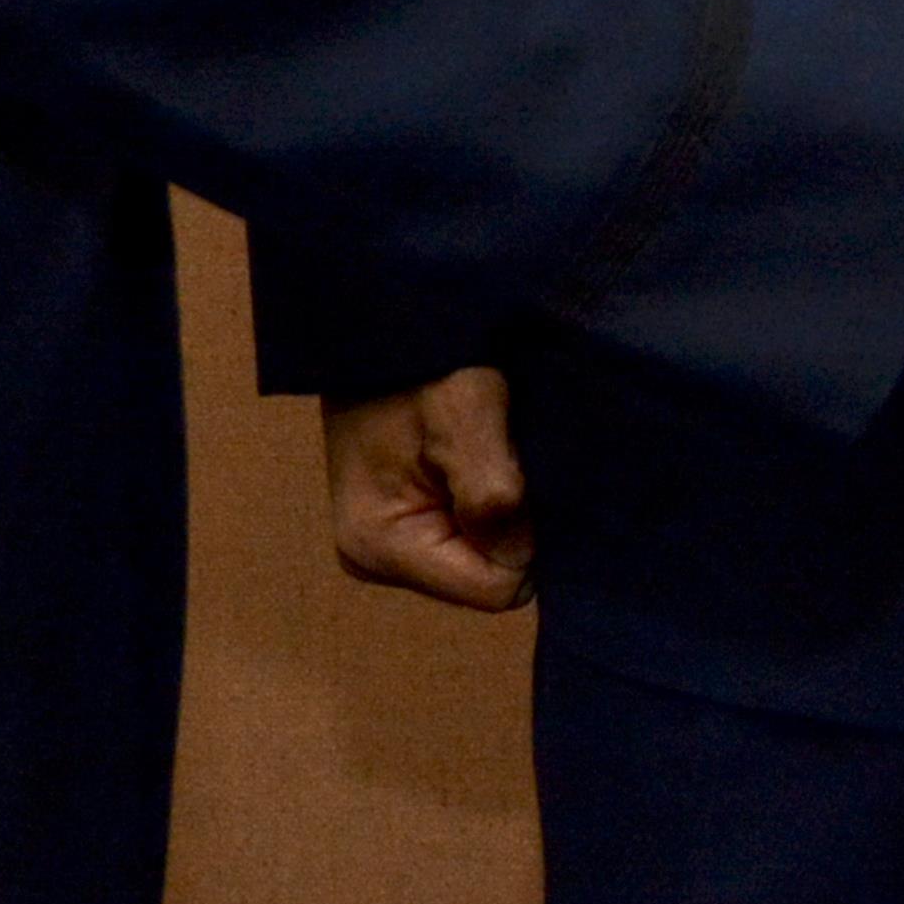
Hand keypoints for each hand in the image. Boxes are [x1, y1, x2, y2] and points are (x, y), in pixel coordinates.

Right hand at [319, 367, 530, 608]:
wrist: (387, 317)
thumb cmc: (422, 357)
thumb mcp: (465, 412)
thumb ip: (493, 492)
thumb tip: (522, 558)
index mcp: (381, 548)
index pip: (497, 587)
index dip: (524, 533)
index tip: (513, 465)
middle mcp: (380, 560)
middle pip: (492, 573)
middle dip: (514, 518)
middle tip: (501, 447)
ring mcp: (392, 544)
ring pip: (489, 551)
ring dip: (505, 502)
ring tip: (490, 441)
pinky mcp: (407, 521)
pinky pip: (476, 531)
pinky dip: (492, 493)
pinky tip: (483, 450)